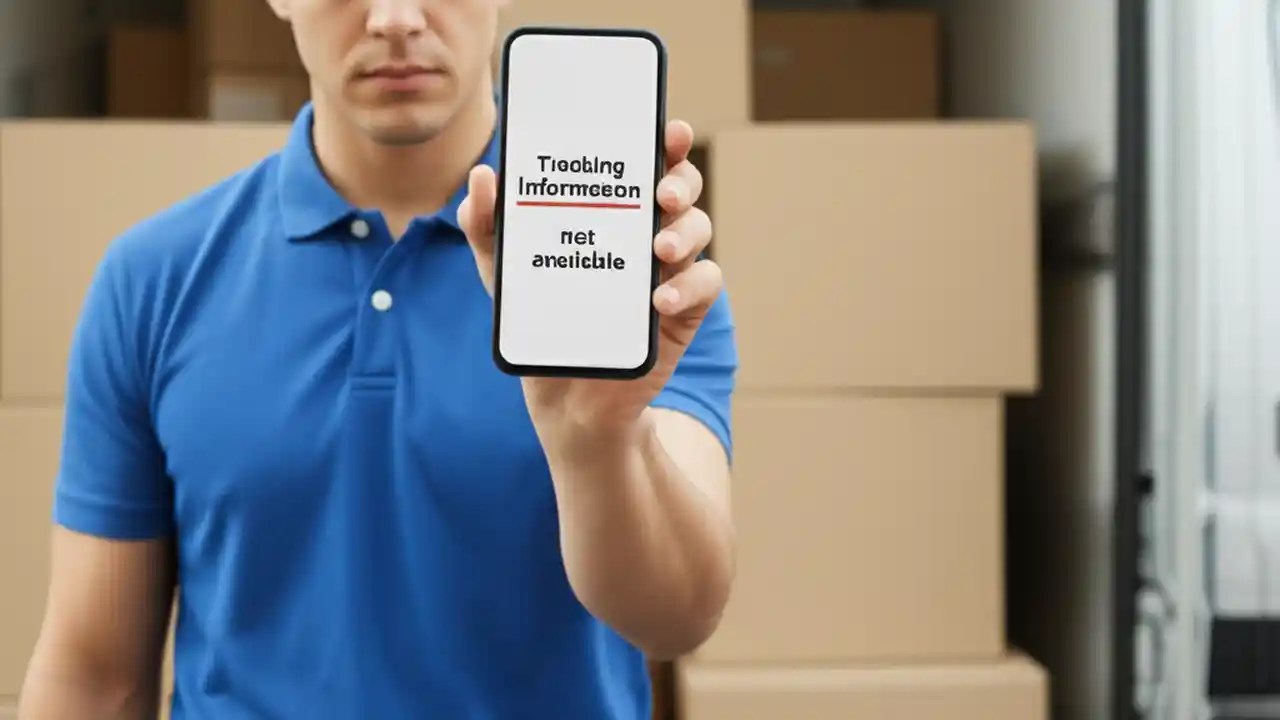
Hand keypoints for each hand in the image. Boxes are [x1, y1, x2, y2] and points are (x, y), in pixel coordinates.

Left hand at [458, 119, 720, 447]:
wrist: (561, 394)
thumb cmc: (540, 316)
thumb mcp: (503, 268)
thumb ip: (486, 224)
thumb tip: (484, 177)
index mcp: (614, 210)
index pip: (646, 162)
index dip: (665, 141)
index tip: (667, 130)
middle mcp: (649, 231)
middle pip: (683, 188)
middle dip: (681, 180)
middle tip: (660, 194)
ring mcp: (671, 270)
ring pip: (700, 229)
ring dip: (685, 232)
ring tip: (660, 249)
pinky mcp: (683, 312)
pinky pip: (704, 286)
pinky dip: (688, 286)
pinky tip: (659, 299)